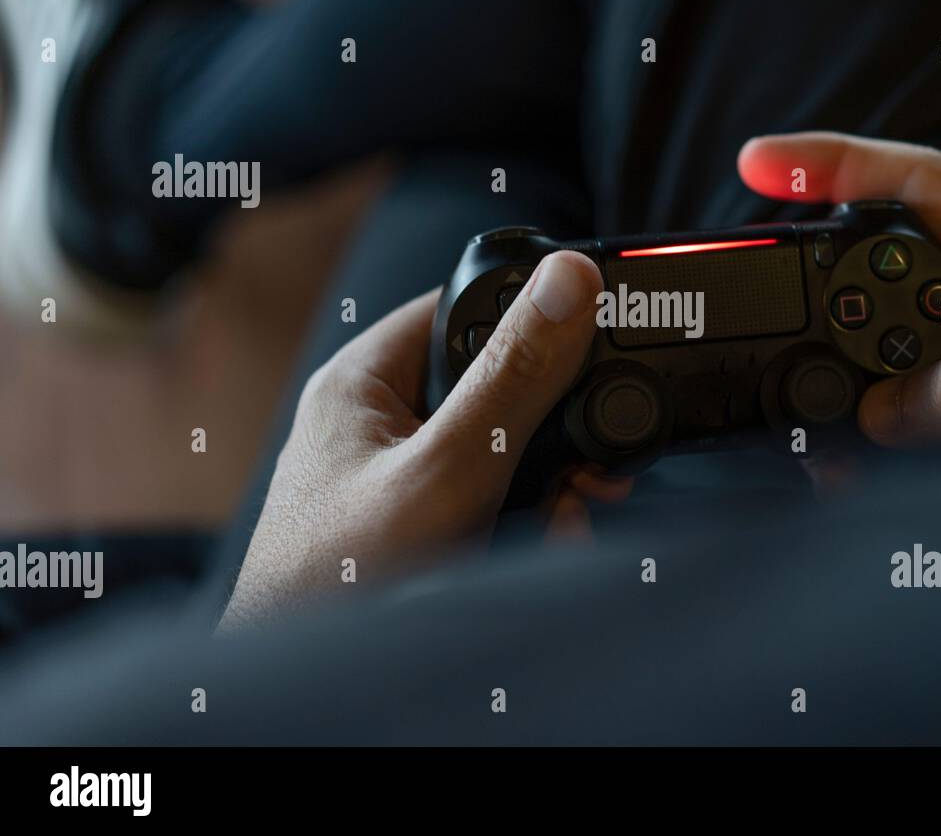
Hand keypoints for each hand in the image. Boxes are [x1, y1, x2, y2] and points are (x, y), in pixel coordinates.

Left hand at [220, 251, 627, 630]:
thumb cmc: (340, 586)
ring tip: (568, 514)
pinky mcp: (419, 525)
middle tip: (588, 463)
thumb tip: (567, 279)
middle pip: (495, 383)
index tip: (590, 346)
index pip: (463, 305)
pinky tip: (544, 541)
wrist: (314, 697)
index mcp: (365, 380)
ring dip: (548, 481)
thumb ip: (512, 376)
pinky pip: (490, 499)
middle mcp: (380, 421)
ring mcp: (399, 476)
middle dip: (553, 428)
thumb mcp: (447, 468)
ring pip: (502, 448)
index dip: (531, 318)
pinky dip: (526, 520)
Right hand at [738, 133, 940, 449]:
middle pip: (884, 252)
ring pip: (880, 332)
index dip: (839, 163)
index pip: (924, 185)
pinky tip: (844, 459)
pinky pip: (896, 395)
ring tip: (808, 417)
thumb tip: (894, 401)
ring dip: (834, 368)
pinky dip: (859, 425)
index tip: (764, 166)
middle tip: (762, 302)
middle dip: (816, 275)